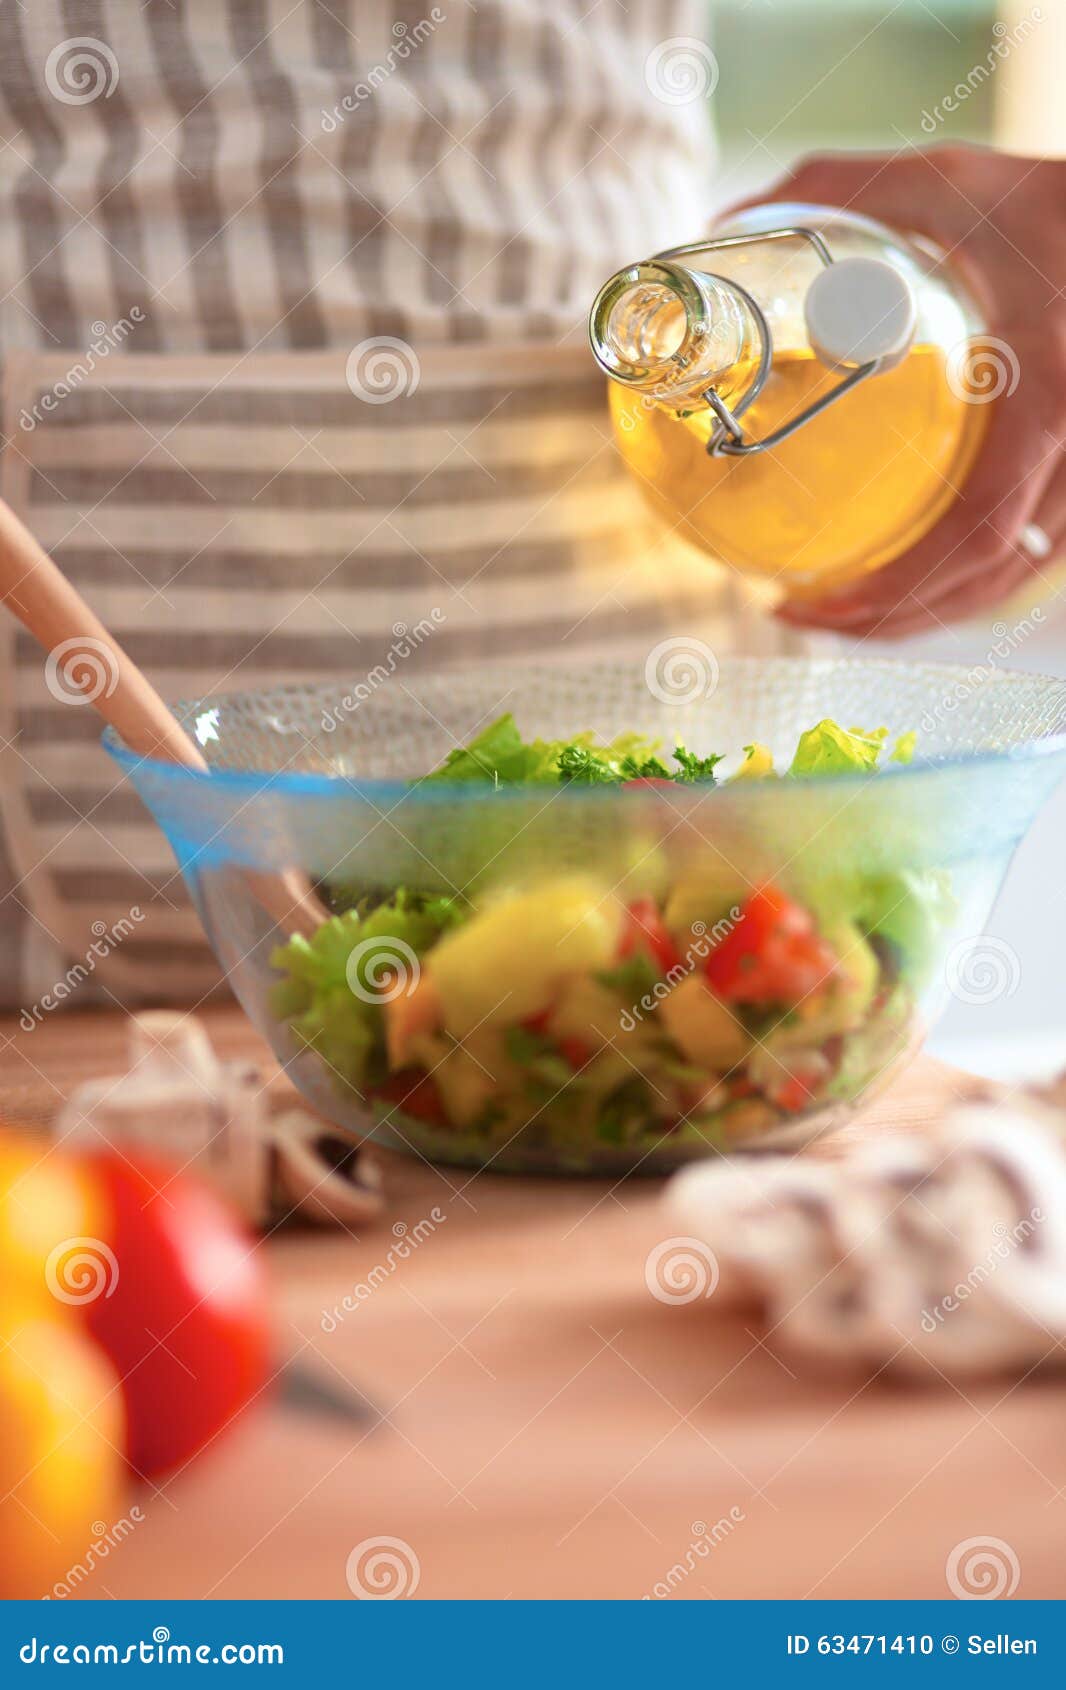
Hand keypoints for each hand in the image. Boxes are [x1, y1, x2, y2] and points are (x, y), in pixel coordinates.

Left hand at [734, 145, 1065, 636]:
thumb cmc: (1049, 197)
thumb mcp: (950, 179)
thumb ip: (839, 189)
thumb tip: (723, 219)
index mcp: (1049, 391)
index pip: (977, 526)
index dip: (897, 588)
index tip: (814, 601)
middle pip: (990, 576)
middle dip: (894, 619)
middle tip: (804, 616)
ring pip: (1014, 572)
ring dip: (929, 608)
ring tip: (842, 610)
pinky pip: (1030, 547)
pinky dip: (966, 575)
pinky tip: (905, 571)